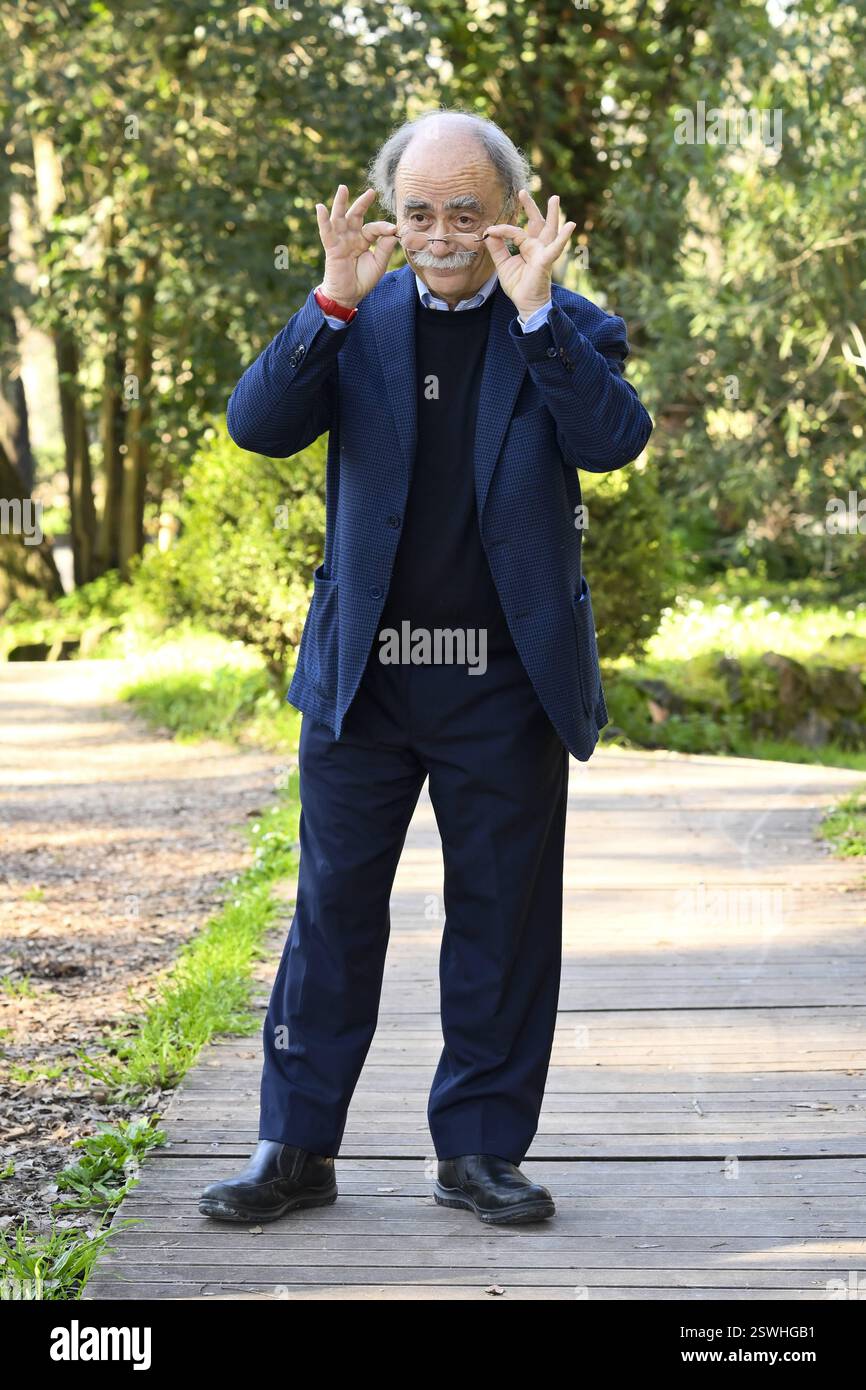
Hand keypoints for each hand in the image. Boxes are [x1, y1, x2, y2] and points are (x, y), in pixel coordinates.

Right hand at [316, 185, 397, 309]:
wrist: (348, 295)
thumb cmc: (362, 280)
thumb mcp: (378, 264)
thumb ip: (385, 248)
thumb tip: (393, 233)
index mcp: (363, 240)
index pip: (373, 228)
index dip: (384, 228)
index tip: (394, 229)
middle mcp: (351, 237)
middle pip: (356, 215)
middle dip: (362, 203)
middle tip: (371, 191)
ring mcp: (340, 241)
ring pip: (340, 218)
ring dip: (341, 203)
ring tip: (342, 188)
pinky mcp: (332, 247)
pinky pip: (326, 232)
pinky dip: (323, 220)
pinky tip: (320, 208)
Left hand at [482, 190, 575, 318]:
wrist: (525, 303)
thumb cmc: (518, 284)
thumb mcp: (503, 264)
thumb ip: (497, 249)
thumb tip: (488, 233)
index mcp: (527, 246)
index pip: (516, 231)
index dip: (502, 230)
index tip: (489, 231)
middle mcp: (537, 246)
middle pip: (536, 222)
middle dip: (530, 207)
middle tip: (522, 192)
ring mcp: (543, 252)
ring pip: (549, 230)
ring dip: (552, 214)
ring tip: (554, 198)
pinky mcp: (546, 261)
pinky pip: (555, 248)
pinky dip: (563, 237)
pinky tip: (571, 225)